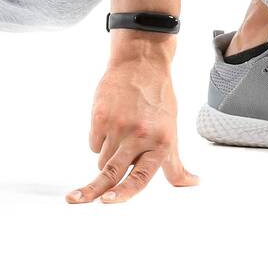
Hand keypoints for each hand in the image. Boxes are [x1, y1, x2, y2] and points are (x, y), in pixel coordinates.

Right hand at [66, 38, 198, 203]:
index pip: (140, 177)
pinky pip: (93, 143)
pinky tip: (110, 123)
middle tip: (76, 200)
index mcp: (160, 143)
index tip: (106, 202)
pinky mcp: (100, 116)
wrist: (141, 64)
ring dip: (107, 158)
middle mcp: (139, 136)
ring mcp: (118, 126)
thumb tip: (192, 184)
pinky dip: (99, 140)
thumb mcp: (171, 131)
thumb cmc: (158, 100)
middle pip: (111, 173)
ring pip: (102, 161)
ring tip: (119, 135)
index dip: (122, 193)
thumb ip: (174, 163)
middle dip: (93, 191)